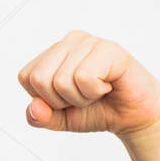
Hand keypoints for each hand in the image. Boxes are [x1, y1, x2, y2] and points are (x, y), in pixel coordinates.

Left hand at [16, 31, 159, 160]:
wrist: (133, 117)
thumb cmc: (97, 111)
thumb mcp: (60, 119)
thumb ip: (40, 116)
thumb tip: (34, 107)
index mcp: (53, 53)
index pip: (26, 77)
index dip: (46, 99)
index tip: (68, 98)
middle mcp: (69, 41)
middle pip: (39, 78)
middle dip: (61, 100)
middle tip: (84, 96)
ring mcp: (89, 41)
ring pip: (61, 80)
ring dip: (81, 98)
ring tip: (98, 90)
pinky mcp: (108, 48)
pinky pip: (84, 78)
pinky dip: (95, 92)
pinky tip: (108, 85)